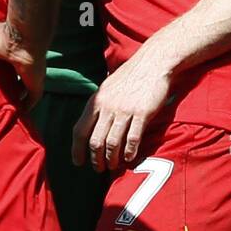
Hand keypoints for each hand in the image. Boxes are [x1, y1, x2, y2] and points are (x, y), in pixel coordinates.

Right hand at [0, 15, 44, 108]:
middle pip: (6, 79)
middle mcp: (14, 64)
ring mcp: (25, 76)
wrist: (21, 41)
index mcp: (0, 52)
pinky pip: (30, 101)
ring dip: (11, 100)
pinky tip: (14, 119)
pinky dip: (24, 109)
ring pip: (18, 91)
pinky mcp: (34, 86)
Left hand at [71, 47, 172, 171]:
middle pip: (95, 140)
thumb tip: (91, 125)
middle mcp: (107, 107)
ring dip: (112, 159)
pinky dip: (129, 152)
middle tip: (99, 168)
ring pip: (112, 143)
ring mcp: (124, 110)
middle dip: (95, 159)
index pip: (80, 130)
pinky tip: (130, 158)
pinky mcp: (141, 113)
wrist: (152, 63)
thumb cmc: (130, 76)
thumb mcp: (107, 88)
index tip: (78, 162)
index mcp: (96, 101)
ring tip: (113, 166)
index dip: (77, 149)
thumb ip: (99, 106)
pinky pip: (132, 139)